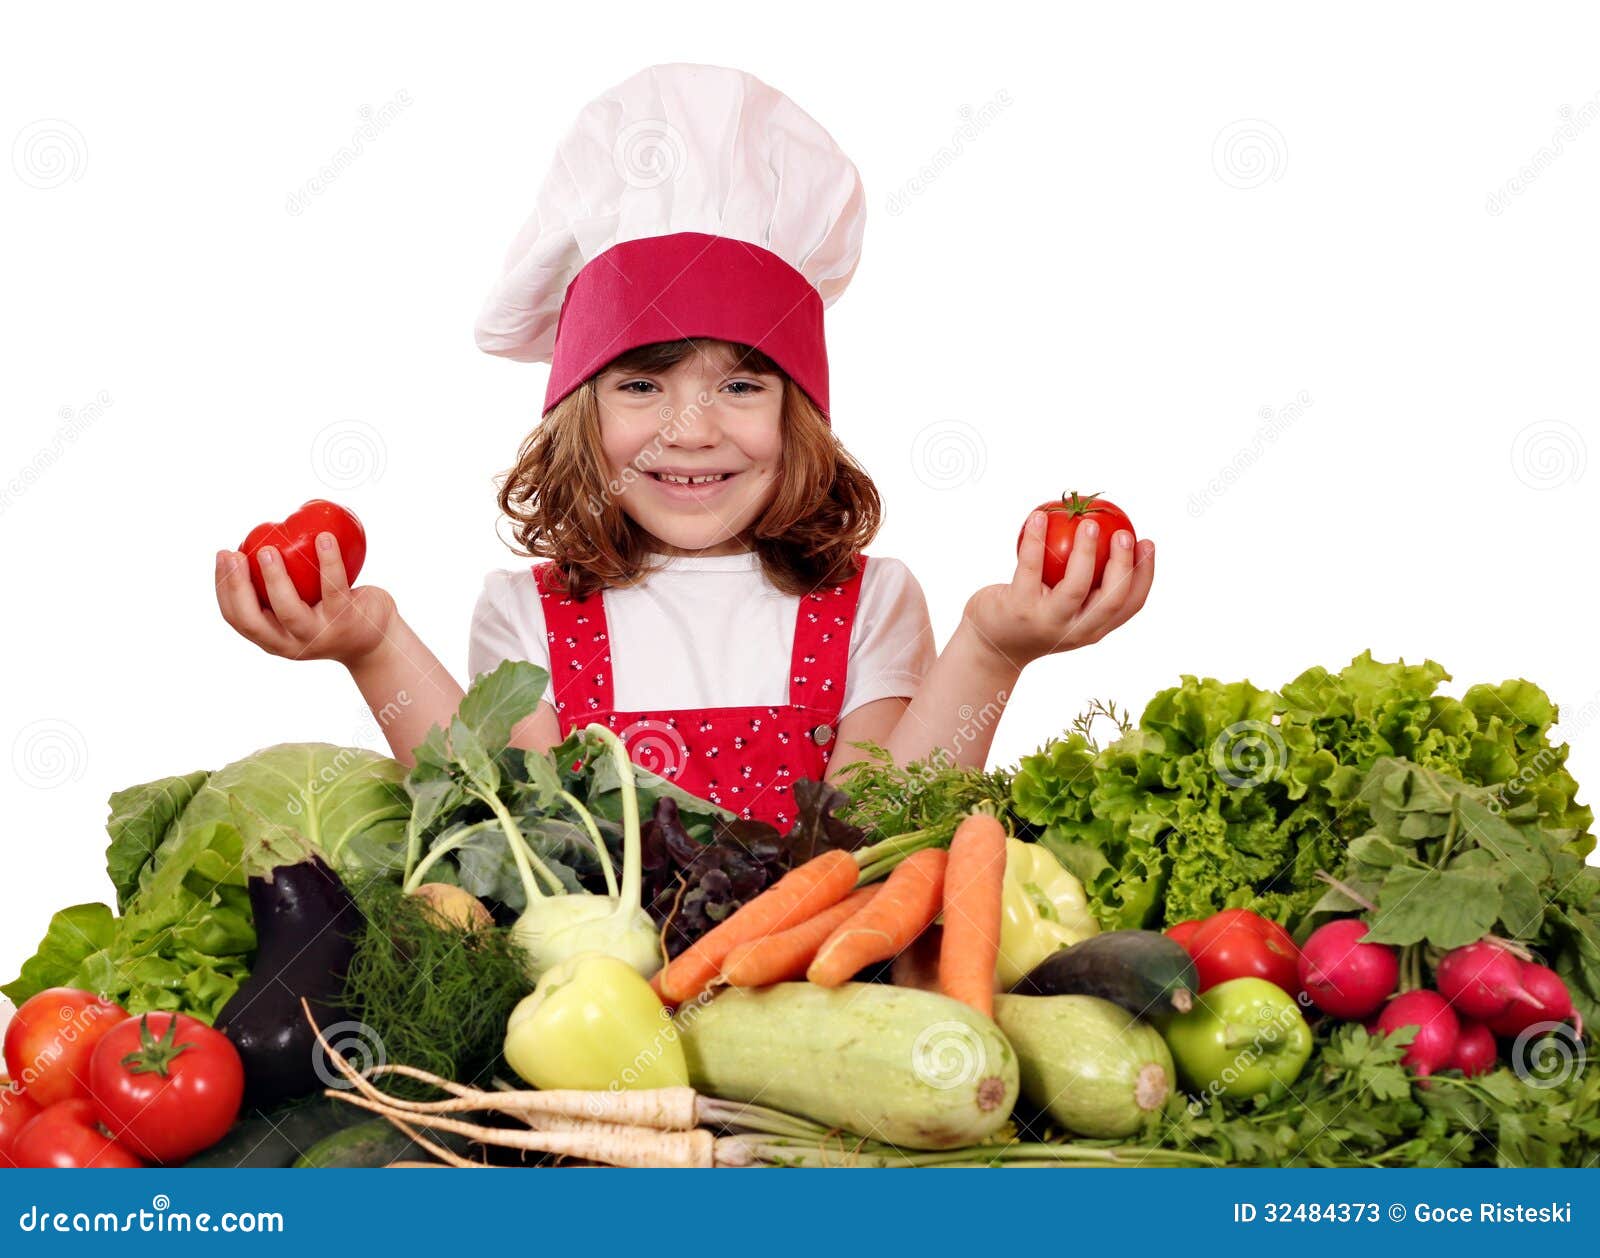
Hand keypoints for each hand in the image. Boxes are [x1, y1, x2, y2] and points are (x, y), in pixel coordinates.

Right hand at [215, 531, 395, 665]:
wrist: (377, 638)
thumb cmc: (331, 614)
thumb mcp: (300, 607)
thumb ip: (278, 588)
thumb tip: (257, 539)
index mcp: (272, 639)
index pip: (237, 617)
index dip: (223, 587)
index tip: (223, 555)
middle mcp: (291, 644)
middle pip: (253, 620)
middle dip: (237, 587)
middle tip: (235, 554)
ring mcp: (318, 635)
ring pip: (289, 609)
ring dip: (275, 578)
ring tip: (268, 549)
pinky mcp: (345, 620)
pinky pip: (334, 588)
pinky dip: (329, 561)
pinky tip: (325, 538)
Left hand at [962, 511, 1154, 667]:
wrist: (992, 646)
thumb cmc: (1035, 616)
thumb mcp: (1066, 609)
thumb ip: (1087, 587)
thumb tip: (1111, 536)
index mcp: (1094, 629)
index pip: (1130, 605)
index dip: (1144, 574)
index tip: (1147, 543)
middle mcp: (1075, 631)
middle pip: (1111, 599)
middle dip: (1123, 564)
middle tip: (1124, 533)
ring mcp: (1047, 621)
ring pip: (1075, 587)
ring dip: (1086, 552)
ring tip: (1088, 523)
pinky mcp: (1019, 608)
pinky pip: (1030, 568)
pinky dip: (1036, 540)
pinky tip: (1037, 517)